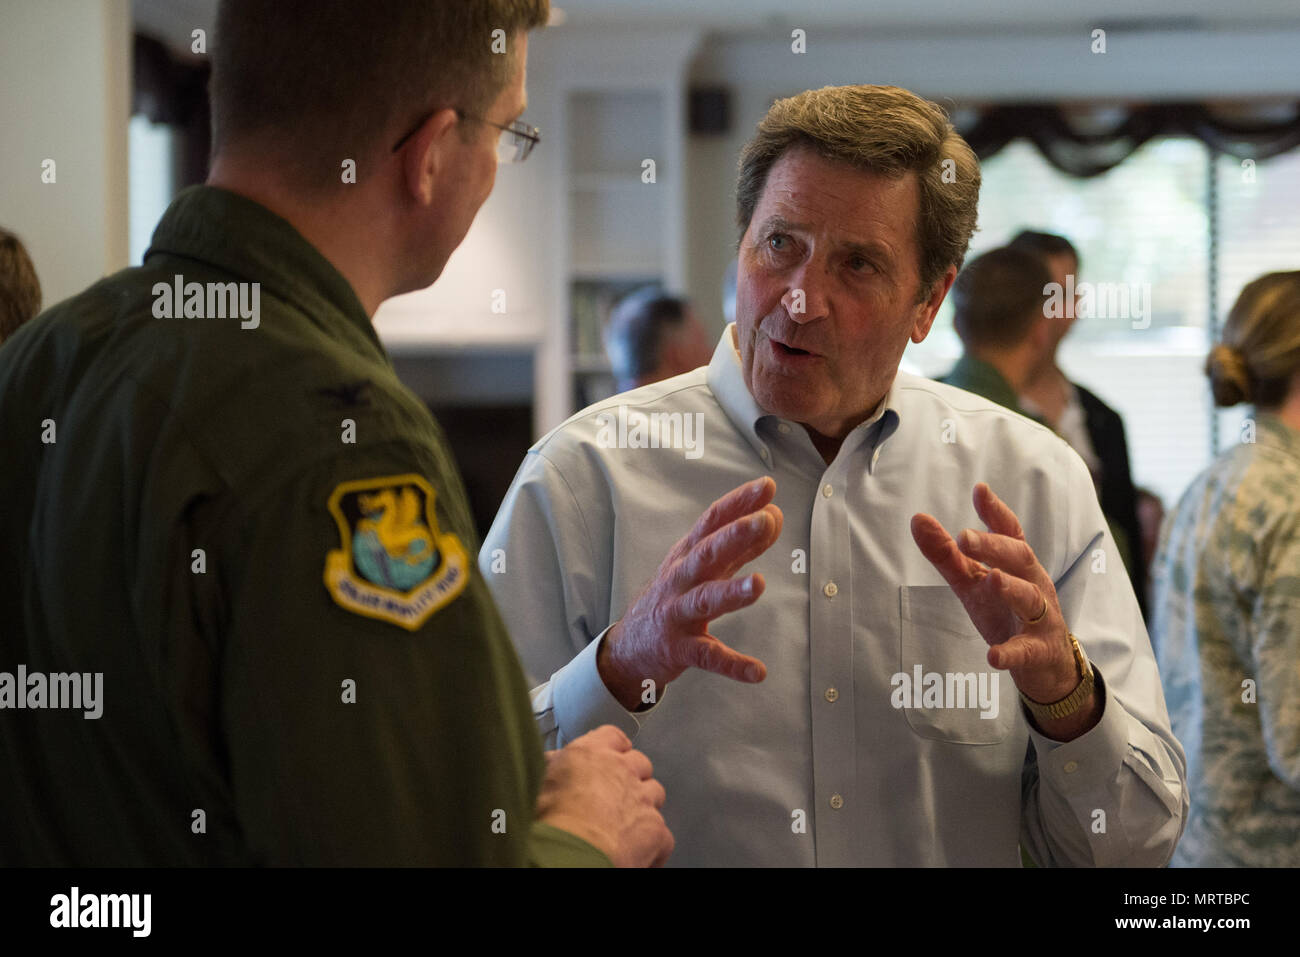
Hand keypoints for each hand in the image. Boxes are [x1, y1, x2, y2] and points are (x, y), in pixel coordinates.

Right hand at [535, 725, 673, 866]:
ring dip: (643, 806)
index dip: (613, 748)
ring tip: (623, 826)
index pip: (612, 737)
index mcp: (591, 754)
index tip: (611, 755)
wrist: (568, 855)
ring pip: (654, 794)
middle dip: (630, 777)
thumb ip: (552, 766)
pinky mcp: (656, 830)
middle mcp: (622, 771)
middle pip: (639, 764)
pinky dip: (652, 845)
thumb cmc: (547, 822)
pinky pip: (662, 835)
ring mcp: (642, 800)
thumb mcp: (536, 783)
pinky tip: (637, 854)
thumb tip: (553, 762)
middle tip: (613, 797)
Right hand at [598, 476, 783, 710]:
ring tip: (760, 584)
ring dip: (732, 592)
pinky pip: (707, 656)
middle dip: (735, 536)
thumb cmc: (672, 598)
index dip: (738, 503)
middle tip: (765, 520)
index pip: (712, 522)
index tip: (767, 486)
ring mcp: (677, 615)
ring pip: (704, 600)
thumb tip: (773, 517)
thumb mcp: (701, 568)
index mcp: (687, 556)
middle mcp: (680, 580)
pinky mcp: (679, 649)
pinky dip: (732, 664)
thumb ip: (738, 546)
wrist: (628, 648)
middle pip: (706, 554)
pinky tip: (757, 671)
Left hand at [910, 483, 1080, 705]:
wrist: (1045, 664)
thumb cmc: (1004, 612)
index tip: (979, 489)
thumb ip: (946, 554)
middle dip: (994, 547)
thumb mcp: (972, 583)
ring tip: (992, 579)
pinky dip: (1010, 653)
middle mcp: (1033, 584)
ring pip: (1030, 599)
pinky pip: (1026, 651)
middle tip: (964, 537)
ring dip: (1012, 588)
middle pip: (1020, 559)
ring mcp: (1040, 618)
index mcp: (1018, 565)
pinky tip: (992, 656)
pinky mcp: (1038, 652)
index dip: (997, 512)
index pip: (1011, 533)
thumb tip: (917, 518)